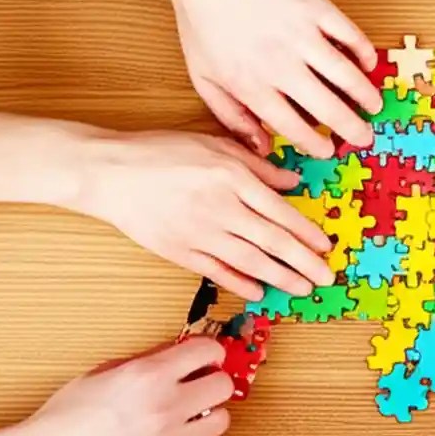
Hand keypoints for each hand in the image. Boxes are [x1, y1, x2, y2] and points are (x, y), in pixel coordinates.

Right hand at [12, 338, 233, 435]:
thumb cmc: (63, 419)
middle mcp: (164, 407)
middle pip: (222, 386)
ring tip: (184, 419)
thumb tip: (177, 354)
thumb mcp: (102, 374)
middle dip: (211, 383)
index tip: (207, 358)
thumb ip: (144, 363)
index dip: (210, 353)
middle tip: (198, 388)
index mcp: (147, 376)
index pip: (208, 351)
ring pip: (220, 422)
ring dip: (206, 417)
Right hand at [77, 129, 333, 299]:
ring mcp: (198, 232)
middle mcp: (219, 207)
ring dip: (280, 277)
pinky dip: (239, 282)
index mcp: (231, 178)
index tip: (325, 246)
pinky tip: (259, 290)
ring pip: (249, 260)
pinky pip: (216, 271)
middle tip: (325, 277)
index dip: (306, 232)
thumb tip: (292, 181)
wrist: (108, 172)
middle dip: (303, 262)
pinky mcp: (179, 251)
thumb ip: (256, 165)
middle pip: (271, 241)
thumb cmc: (160, 152)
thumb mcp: (214, 145)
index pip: (279, 210)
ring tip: (302, 288)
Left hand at [135, 0, 381, 158]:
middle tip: (363, 137)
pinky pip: (350, 35)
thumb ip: (231, 116)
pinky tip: (368, 63)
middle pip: (327, 108)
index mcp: (252, 85)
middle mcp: (280, 64)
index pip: (292, 127)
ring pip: (346, 75)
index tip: (328, 151)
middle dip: (351, 129)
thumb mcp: (204, 76)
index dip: (315, 144)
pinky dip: (364, 52)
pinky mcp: (316, 6)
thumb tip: (260, 146)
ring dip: (365, 95)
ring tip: (374, 106)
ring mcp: (301, 34)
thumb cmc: (201, 20)